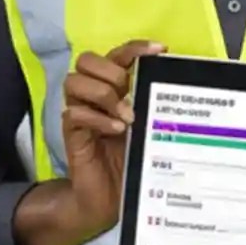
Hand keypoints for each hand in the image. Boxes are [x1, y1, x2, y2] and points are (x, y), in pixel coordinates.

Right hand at [60, 40, 166, 239]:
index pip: (118, 54)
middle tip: (129, 93)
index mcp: (114, 87)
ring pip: (74, 81)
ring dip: (103, 94)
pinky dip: (97, 119)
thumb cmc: (131, 159)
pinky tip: (116, 130)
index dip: (136, 47)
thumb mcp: (148, 127)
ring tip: (126, 117)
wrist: (109, 196)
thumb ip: (152, 104)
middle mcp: (94, 94)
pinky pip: (73, 113)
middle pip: (87, 59)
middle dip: (111, 71)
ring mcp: (80, 111)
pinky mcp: (71, 132)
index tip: (160, 51)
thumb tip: (174, 80)